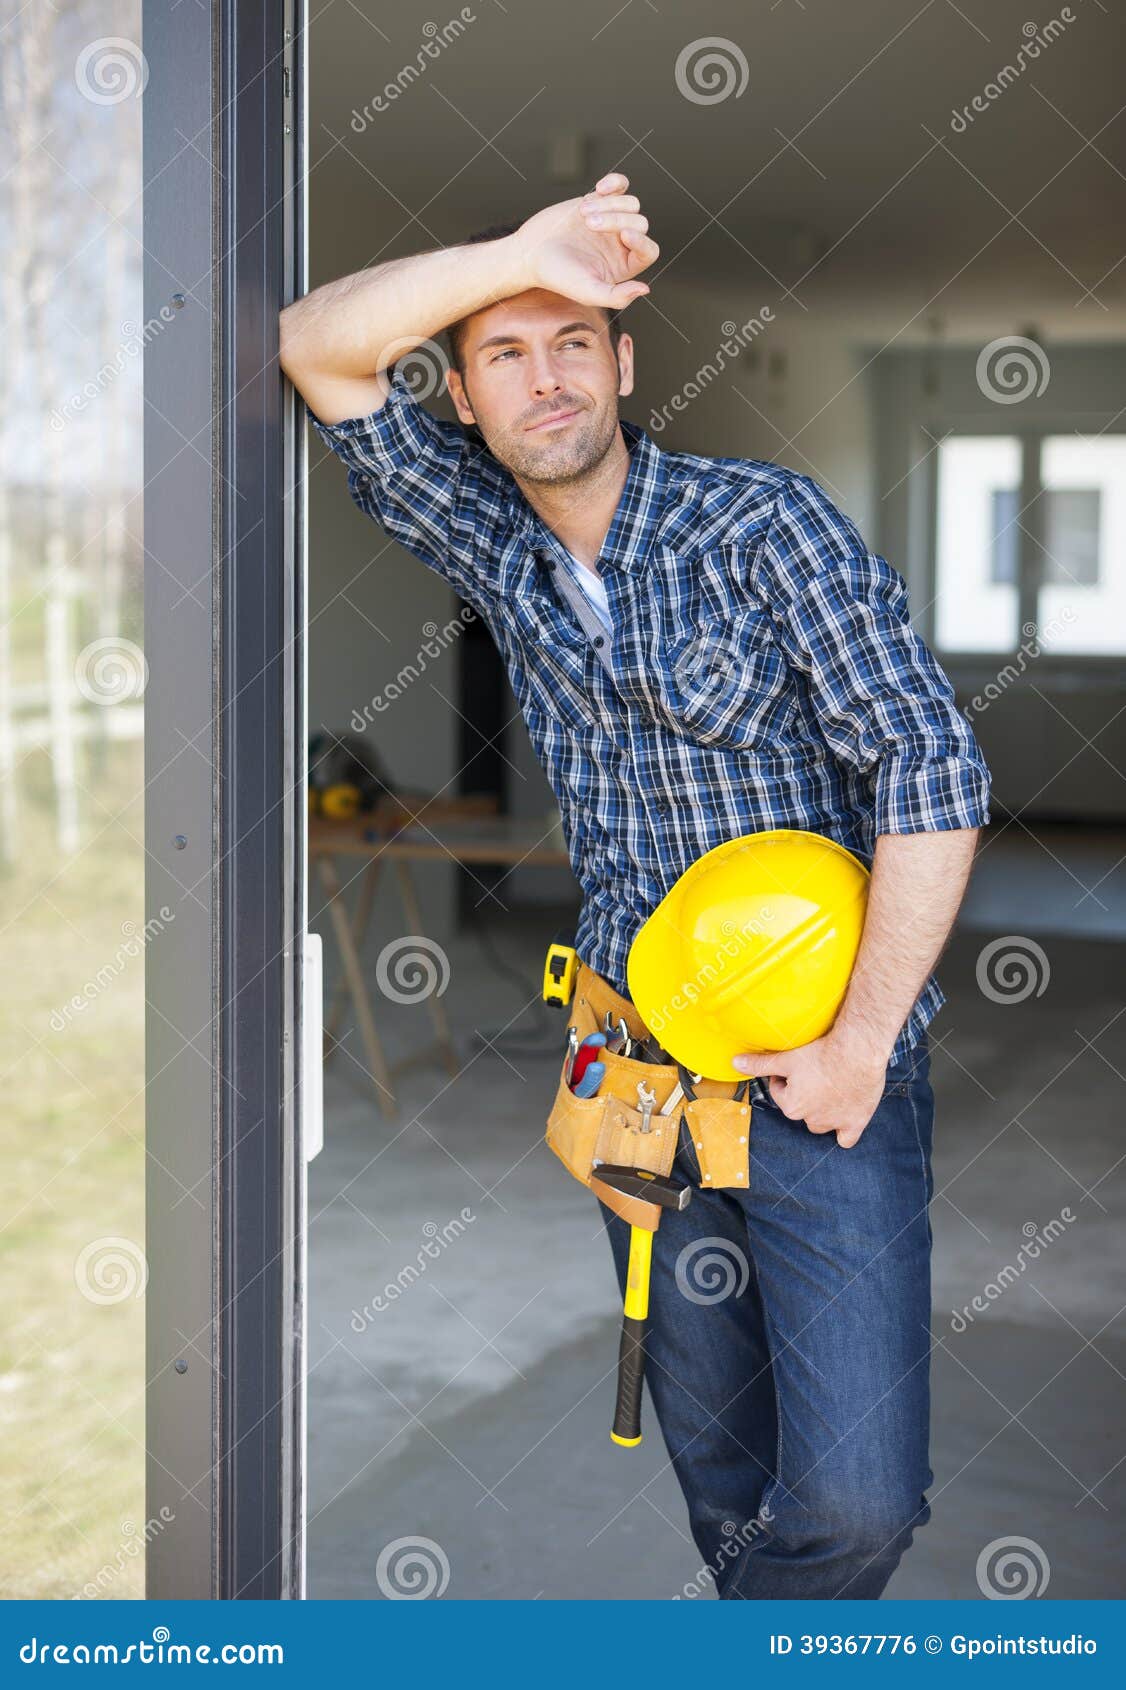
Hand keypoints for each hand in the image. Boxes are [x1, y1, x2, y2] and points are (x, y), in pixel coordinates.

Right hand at [510, 172, 658, 310]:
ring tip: (583, 214)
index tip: (623, 235)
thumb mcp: (588, 292)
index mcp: (625, 266)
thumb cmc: (558, 276)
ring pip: (631, 203)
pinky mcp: (600, 200)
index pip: (649, 250)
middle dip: (616, 220)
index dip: (642, 241)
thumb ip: (616, 297)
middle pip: (639, 223)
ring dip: (609, 204)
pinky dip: (614, 182)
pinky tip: (599, 189)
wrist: (531, 252)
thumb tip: (645, 289)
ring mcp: (613, 220)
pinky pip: (621, 185)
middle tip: (589, 224)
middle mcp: (622, 243)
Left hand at [732, 1029, 891, 1148]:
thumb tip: (735, 1063)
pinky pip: (845, 1139)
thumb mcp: (786, 1058)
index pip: (779, 1092)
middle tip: (813, 1072)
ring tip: (828, 1087)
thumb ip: (759, 1064)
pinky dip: (843, 1133)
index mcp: (792, 1106)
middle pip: (799, 1108)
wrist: (857, 1052)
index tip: (795, 1063)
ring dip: (819, 1111)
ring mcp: (834, 1123)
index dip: (784, 1076)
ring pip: (819, 1123)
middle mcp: (811, 1119)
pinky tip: (842, 1120)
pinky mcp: (856, 1123)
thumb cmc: (821, 1053)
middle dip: (801, 1093)